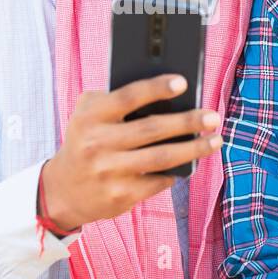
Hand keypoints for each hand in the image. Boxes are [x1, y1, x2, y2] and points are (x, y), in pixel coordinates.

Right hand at [40, 73, 220, 231]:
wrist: (62, 190)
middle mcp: (98, 144)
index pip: (127, 98)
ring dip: (194, 149)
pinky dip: (176, 172)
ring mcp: (109, 172)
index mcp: (90, 117)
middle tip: (213, 117)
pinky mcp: (120, 196)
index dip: (156, 88)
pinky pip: (157, 181)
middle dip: (188, 122)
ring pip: (161, 158)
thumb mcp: (87, 115)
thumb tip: (165, 94)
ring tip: (215, 140)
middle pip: (151, 129)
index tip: (182, 82)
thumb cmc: (85, 141)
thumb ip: (114, 100)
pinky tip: (191, 163)